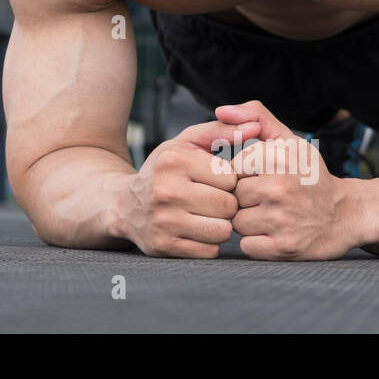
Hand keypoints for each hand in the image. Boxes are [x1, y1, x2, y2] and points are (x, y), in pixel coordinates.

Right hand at [116, 118, 252, 257]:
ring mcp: (163, 221)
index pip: (230, 177)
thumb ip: (221, 131)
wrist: (125, 205)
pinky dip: (208, 243)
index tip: (213, 181)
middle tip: (210, 200)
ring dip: (219, 225)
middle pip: (228, 206)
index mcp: (173, 161)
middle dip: (226, 204)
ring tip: (204, 216)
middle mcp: (165, 190)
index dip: (227, 181)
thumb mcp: (186, 143)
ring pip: (222, 231)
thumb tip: (253, 126)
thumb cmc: (164, 170)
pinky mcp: (164, 246)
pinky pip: (209, 251)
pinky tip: (194, 231)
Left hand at [215, 100, 362, 259]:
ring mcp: (283, 220)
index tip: (266, 178)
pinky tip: (275, 234)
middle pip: (233, 195)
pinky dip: (256, 243)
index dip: (246, 175)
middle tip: (270, 200)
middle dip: (246, 198)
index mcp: (280, 159)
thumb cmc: (310, 175)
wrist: (347, 215)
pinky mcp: (284, 248)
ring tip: (272, 216)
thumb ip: (256, 117)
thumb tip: (220, 110)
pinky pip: (247, 245)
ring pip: (237, 221)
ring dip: (249, 222)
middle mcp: (281, 188)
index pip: (234, 168)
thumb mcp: (289, 140)